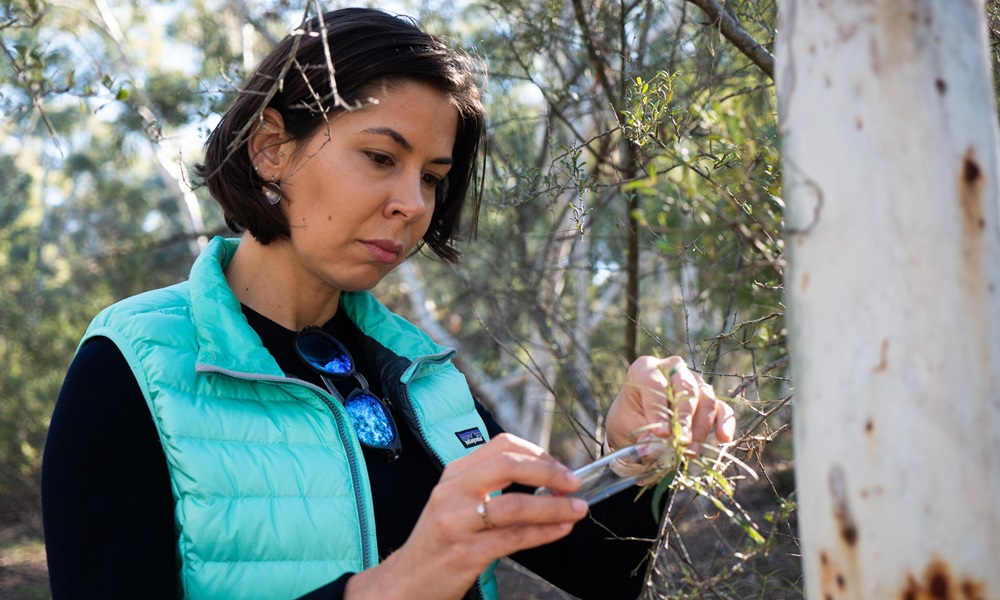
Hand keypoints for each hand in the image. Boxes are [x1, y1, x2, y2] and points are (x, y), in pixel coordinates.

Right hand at [345, 433, 586, 599]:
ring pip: (515, 504)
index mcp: (454, 474)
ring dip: (554, 506)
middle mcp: (452, 492)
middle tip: (574, 484)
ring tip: (577, 510)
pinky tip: (561, 529)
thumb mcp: (456, 502)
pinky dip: (544, 532)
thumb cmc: (439, 541)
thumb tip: (545, 479)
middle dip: (549, 472)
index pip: (501, 446)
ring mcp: (457, 522)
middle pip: (508, 466)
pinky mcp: (465, 553)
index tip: (559, 467)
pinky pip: (514, 538)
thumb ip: (490, 486)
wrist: (405, 582)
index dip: (537, 453)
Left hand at [605, 356, 735, 455]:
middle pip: (686, 389)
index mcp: (646, 369)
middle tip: (682, 443)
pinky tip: (723, 437)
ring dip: (701, 428)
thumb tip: (653, 450)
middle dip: (685, 419)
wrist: (637, 423)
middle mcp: (673, 369)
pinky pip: (721, 408)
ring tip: (691, 452)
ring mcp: (694, 381)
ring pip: (706, 399)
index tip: (662, 435)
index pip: (657, 386)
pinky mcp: (708, 398)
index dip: (659, 411)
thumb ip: (643, 436)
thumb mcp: (630, 426)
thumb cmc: (630, 419)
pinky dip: (724, 422)